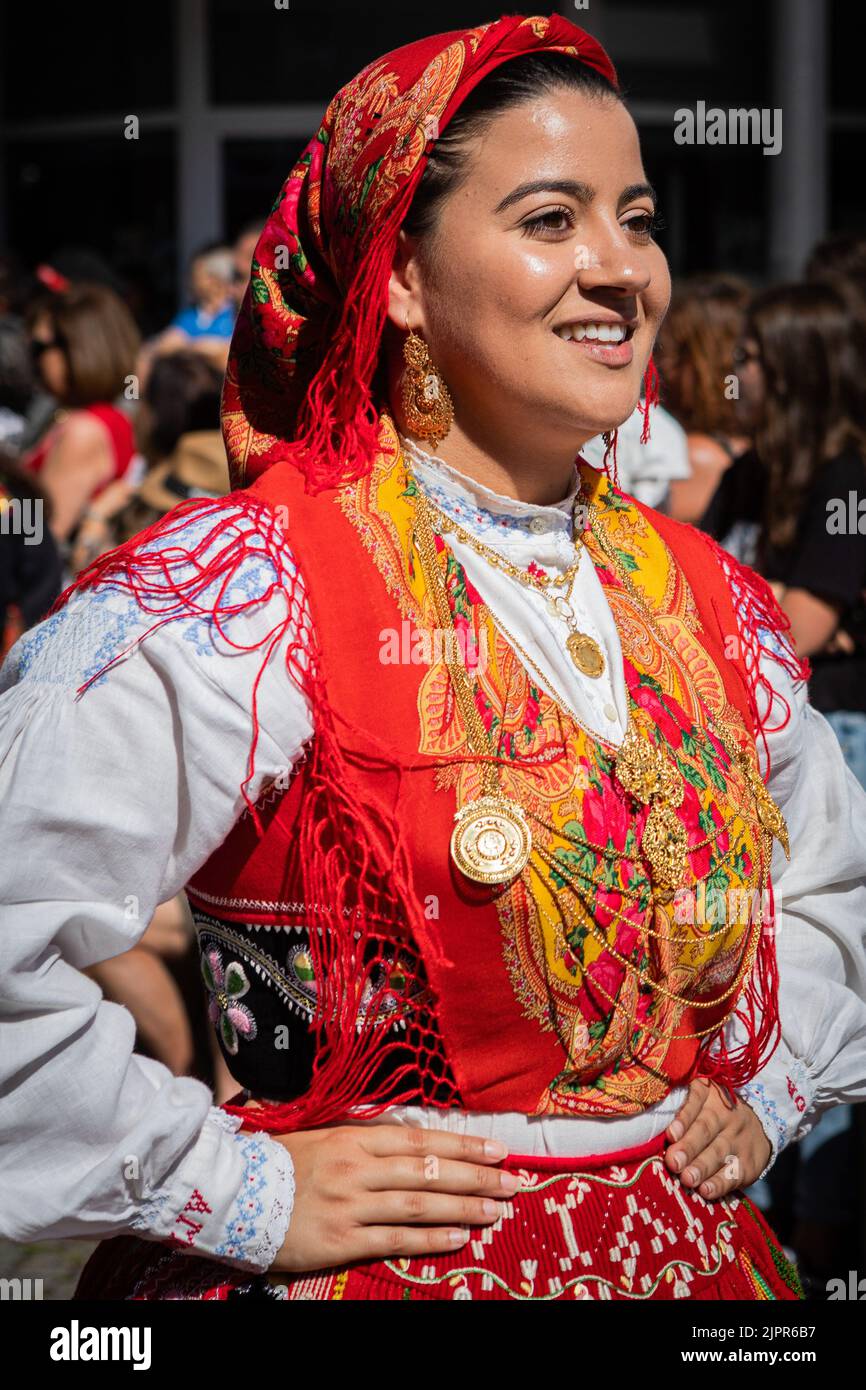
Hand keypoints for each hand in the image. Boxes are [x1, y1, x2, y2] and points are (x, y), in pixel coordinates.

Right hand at [267, 1123, 520, 1273]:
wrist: (231, 1193)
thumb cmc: (279, 1161)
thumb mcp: (322, 1133)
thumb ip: (364, 1134)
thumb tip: (409, 1133)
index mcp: (354, 1137)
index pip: (421, 1139)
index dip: (462, 1145)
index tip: (497, 1148)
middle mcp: (358, 1167)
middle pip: (429, 1170)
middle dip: (477, 1175)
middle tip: (514, 1181)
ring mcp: (350, 1204)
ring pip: (419, 1203)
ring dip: (464, 1206)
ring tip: (497, 1210)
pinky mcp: (340, 1238)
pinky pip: (394, 1238)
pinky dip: (430, 1237)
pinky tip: (459, 1237)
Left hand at [663, 1078, 771, 1199]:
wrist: (759, 1125)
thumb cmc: (711, 1114)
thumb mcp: (699, 1103)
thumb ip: (677, 1112)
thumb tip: (648, 1134)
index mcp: (709, 1094)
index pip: (696, 1100)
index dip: (683, 1117)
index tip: (671, 1134)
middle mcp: (726, 1113)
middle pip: (706, 1129)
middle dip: (689, 1147)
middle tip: (674, 1162)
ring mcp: (740, 1137)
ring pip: (719, 1152)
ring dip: (702, 1167)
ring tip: (687, 1178)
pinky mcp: (750, 1161)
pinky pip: (734, 1173)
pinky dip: (719, 1183)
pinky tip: (706, 1191)